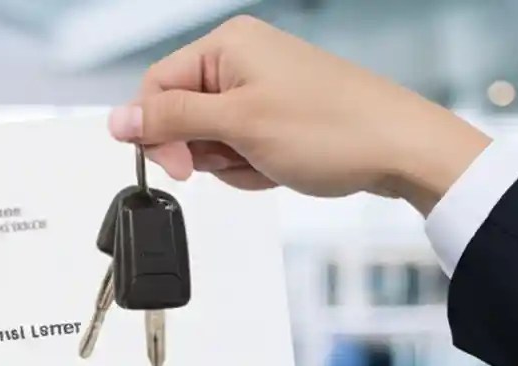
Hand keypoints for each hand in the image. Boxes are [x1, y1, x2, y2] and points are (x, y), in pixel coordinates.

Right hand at [109, 15, 490, 215]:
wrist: (400, 150)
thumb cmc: (332, 129)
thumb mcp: (237, 126)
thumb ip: (170, 120)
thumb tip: (117, 119)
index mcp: (227, 45)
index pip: (155, 89)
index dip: (158, 133)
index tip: (179, 169)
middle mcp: (240, 58)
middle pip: (179, 115)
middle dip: (201, 151)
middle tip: (235, 160)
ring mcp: (260, 87)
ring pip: (207, 138)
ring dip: (228, 163)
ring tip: (267, 162)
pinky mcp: (275, 113)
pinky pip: (236, 146)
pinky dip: (249, 165)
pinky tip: (277, 166)